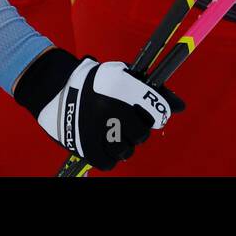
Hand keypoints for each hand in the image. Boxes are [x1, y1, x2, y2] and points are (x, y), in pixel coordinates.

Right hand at [15, 47, 184, 170]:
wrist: (54, 89)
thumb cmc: (93, 82)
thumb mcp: (120, 74)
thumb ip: (149, 88)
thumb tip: (181, 106)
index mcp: (122, 85)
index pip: (157, 107)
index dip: (161, 113)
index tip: (158, 116)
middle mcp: (111, 108)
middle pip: (142, 132)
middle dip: (138, 128)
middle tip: (126, 121)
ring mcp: (98, 130)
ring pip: (127, 149)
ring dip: (123, 142)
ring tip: (112, 131)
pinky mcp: (86, 147)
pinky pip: (110, 162)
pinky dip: (109, 155)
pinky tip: (104, 143)